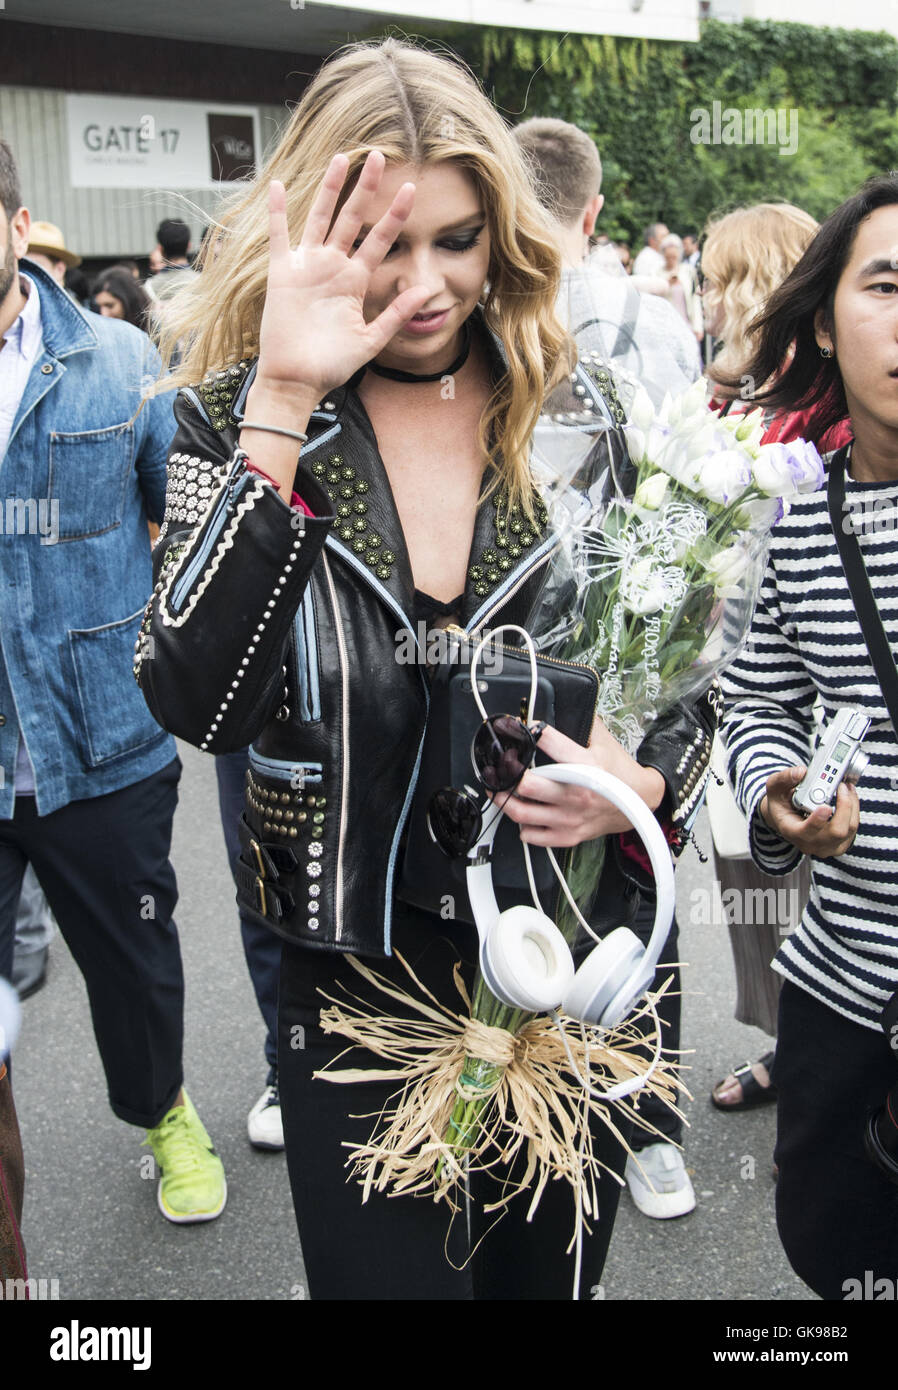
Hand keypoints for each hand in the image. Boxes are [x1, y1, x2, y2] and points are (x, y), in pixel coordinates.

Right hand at [254, 151, 432, 401]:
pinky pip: (279, 236)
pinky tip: (278, 185)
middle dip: (366, 188)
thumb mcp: (370, 340)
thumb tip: (426, 291)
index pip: (380, 240)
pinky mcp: (282, 274)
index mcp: (354, 281)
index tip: (411, 189)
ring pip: (320, 217)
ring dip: (329, 188)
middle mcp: (332, 268)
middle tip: (380, 156)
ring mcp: (307, 267)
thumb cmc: (331, 366)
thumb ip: (396, 314)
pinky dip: (277, 212)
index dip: (394, 215)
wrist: (297, 381)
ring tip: (341, 157)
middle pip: (352, 218)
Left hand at [499, 721, 665, 847]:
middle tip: (502, 767)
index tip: (519, 728)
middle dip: (508, 774)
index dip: (529, 730)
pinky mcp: (568, 835)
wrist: (640, 801)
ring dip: (504, 799)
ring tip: (500, 790)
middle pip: (527, 784)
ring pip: (521, 812)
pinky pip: (532, 835)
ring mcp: (570, 817)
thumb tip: (561, 703)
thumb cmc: (619, 771)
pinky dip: (521, 825)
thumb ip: (582, 721)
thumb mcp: (604, 740)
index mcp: (586, 765)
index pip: (547, 740)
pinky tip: (524, 813)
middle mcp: (576, 793)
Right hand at [759, 765, 859, 857]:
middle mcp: (811, 843)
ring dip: (852, 805)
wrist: (787, 819)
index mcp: (792, 831)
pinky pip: (853, 828)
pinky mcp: (840, 843)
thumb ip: (784, 778)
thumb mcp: (775, 788)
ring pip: (849, 829)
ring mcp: (827, 846)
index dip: (818, 820)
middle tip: (842, 786)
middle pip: (836, 832)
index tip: (825, 806)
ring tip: (846, 787)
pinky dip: (854, 810)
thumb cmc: (782, 805)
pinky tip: (848, 797)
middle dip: (844, 806)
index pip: (806, 832)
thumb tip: (801, 772)